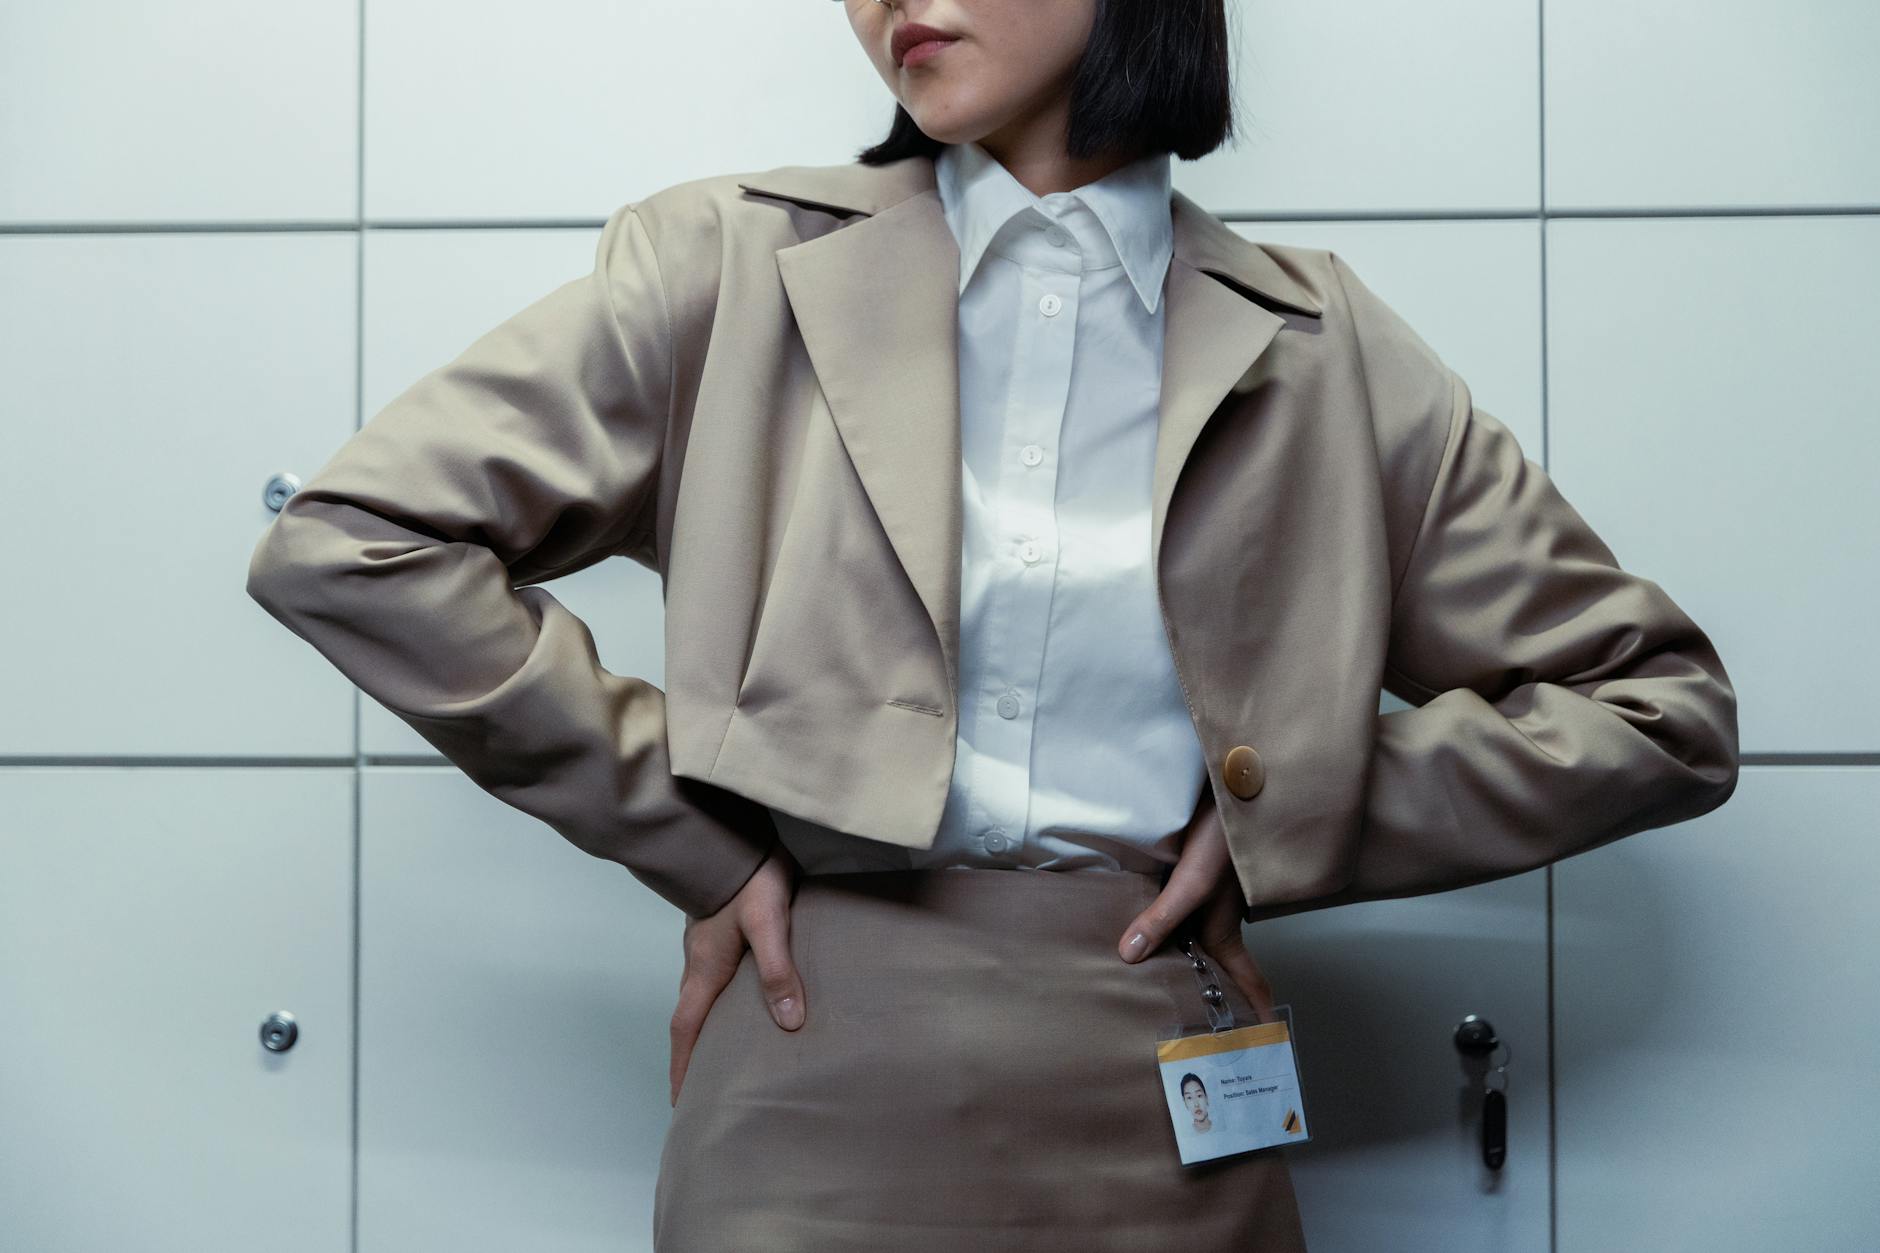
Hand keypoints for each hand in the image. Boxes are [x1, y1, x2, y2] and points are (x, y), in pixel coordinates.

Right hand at [669, 840, 805, 1106]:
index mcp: (704, 970)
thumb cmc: (749, 880)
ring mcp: (705, 947)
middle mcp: (698, 964)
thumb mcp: (768, 924)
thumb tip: (789, 1021)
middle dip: (691, 1056)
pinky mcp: (717, 933)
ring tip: (726, 1054)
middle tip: (702, 1088)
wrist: (730, 838)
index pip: (686, 1030)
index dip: (683, 1067)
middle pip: (689, 1020)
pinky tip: (742, 1003)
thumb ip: (777, 970)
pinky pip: (714, 979)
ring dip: (706, 1028)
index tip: (680, 1102)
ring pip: (701, 999)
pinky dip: (720, 1002)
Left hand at [1116, 793, 1274, 1016]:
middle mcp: (1214, 917)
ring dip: (1172, 957)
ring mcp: (1202, 895)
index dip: (1253, 1014)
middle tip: (1180, 1024)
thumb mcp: (1196, 880)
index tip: (1259, 1046)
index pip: (1247, 982)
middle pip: (1208, 965)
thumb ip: (1163, 916)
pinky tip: (1131, 923)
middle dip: (1201, 995)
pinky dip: (1156, 922)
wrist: (1233, 779)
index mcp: (1224, 929)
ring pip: (1188, 935)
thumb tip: (1129, 957)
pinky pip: (1171, 907)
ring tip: (1143, 983)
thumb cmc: (1228, 834)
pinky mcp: (1187, 870)